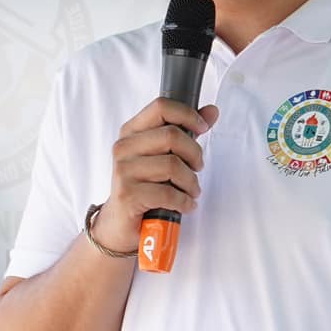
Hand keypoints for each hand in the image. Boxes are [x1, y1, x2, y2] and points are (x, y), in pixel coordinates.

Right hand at [91, 98, 221, 254]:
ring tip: (191, 191)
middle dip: (194, 154)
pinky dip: (184, 201)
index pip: (161, 107)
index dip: (187, 115)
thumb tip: (211, 111)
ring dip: (191, 182)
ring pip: (173, 165)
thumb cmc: (144, 186)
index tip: (202, 128)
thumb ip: (186, 131)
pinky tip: (185, 205)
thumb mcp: (163, 155)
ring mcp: (124, 170)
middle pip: (172, 136)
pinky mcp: (128, 194)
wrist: (119, 223)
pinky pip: (168, 193)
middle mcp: (124, 147)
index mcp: (131, 132)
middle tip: (197, 168)